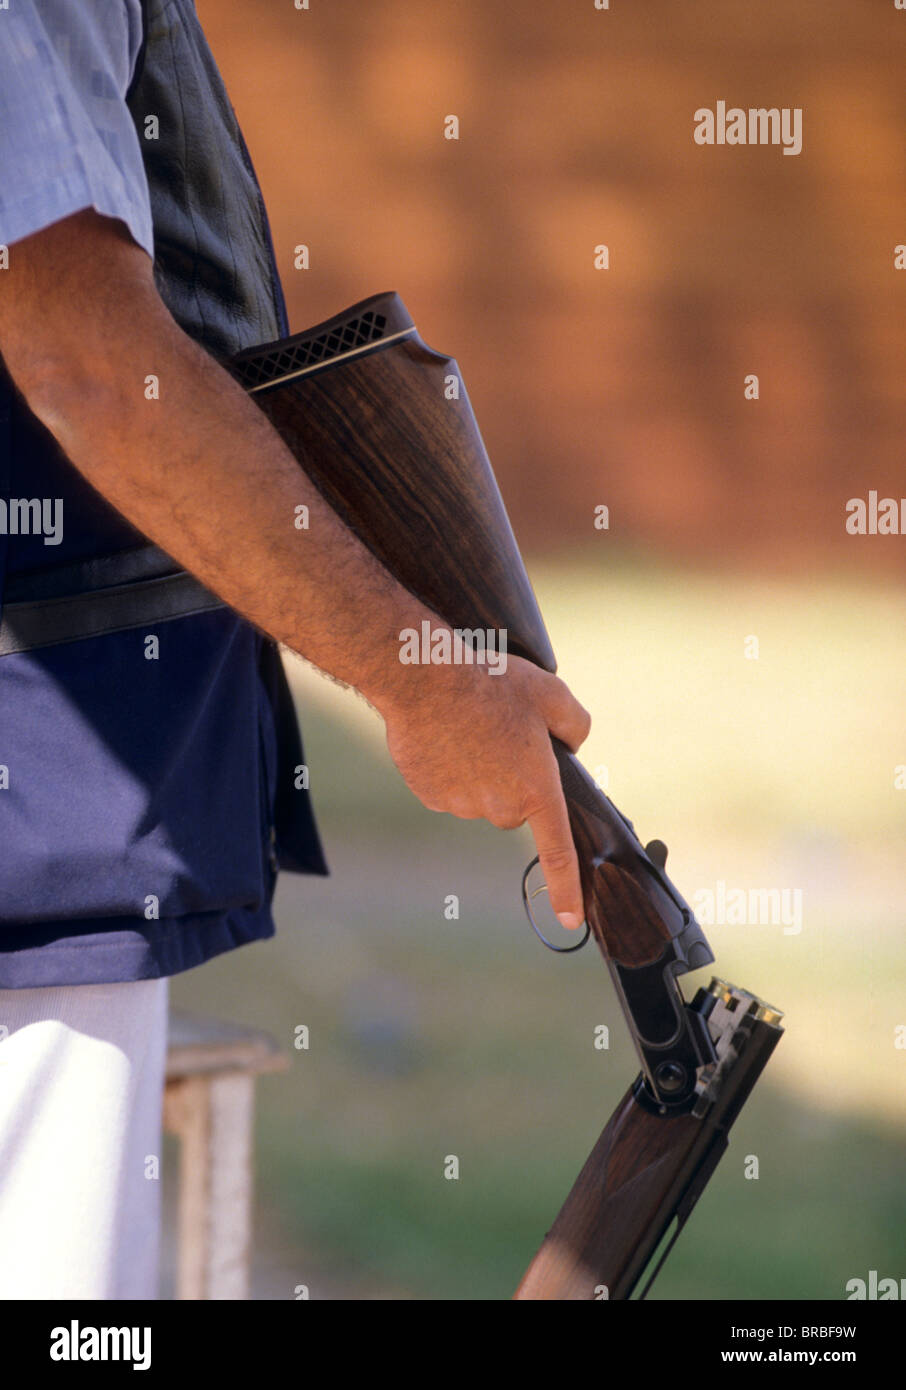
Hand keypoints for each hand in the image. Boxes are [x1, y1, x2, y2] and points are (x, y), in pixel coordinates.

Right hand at [376, 653, 591, 927]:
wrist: (424, 679)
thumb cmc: (492, 684)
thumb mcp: (552, 693)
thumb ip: (576, 726)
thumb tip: (571, 746)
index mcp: (537, 790)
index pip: (557, 852)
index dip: (566, 889)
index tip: (569, 920)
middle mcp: (500, 808)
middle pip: (514, 807)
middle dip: (513, 780)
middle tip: (503, 735)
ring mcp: (461, 805)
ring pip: (478, 796)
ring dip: (479, 771)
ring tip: (469, 727)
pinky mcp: (430, 796)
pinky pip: (447, 788)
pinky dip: (448, 767)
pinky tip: (444, 735)